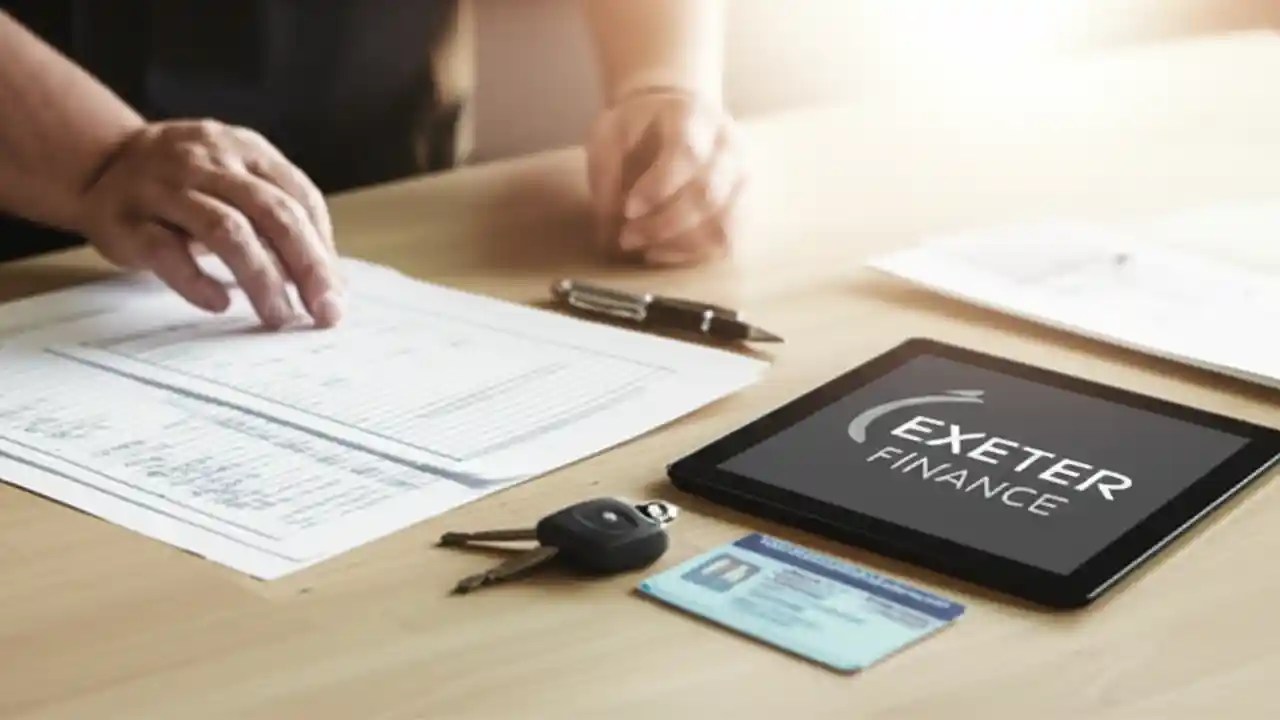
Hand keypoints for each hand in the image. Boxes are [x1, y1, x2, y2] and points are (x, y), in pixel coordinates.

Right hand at [78, 119, 341, 327]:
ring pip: (226, 231)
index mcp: (244, 150)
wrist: (97, 164)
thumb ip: (276, 221)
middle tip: (323, 310)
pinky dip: (197, 281)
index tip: (334, 292)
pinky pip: (166, 251)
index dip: (323, 247)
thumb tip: (326, 283)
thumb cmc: (184, 184)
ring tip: (279, 315)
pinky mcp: (127, 219)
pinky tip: (219, 303)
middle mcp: (207, 162)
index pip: (299, 196)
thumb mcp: (235, 182)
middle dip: (307, 266)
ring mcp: (165, 187)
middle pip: (272, 213)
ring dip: (262, 278)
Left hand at [586, 87, 746, 265]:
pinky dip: (690, 255)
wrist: (674, 113)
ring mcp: (741, 178)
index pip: (688, 153)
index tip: (628, 209)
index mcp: (694, 116)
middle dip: (663, 225)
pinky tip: (659, 252)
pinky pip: (724, 243)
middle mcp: (729, 145)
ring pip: (722, 225)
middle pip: (708, 194)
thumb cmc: (637, 127)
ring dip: (678, 245)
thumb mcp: (609, 135)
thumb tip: (609, 230)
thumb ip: (605, 176)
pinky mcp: (742, 206)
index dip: (659, 187)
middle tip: (625, 238)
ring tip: (641, 248)